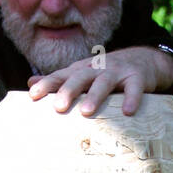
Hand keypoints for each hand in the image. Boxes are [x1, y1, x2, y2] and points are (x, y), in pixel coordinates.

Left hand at [27, 46, 172, 116]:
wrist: (143, 60)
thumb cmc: (106, 72)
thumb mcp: (82, 73)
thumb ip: (59, 80)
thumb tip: (30, 83)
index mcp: (81, 69)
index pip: (62, 76)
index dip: (47, 85)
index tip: (32, 96)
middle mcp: (97, 68)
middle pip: (80, 78)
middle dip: (69, 91)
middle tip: (58, 107)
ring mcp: (118, 72)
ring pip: (104, 82)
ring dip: (95, 96)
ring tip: (86, 112)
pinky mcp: (137, 78)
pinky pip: (134, 88)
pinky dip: (132, 98)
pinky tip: (128, 112)